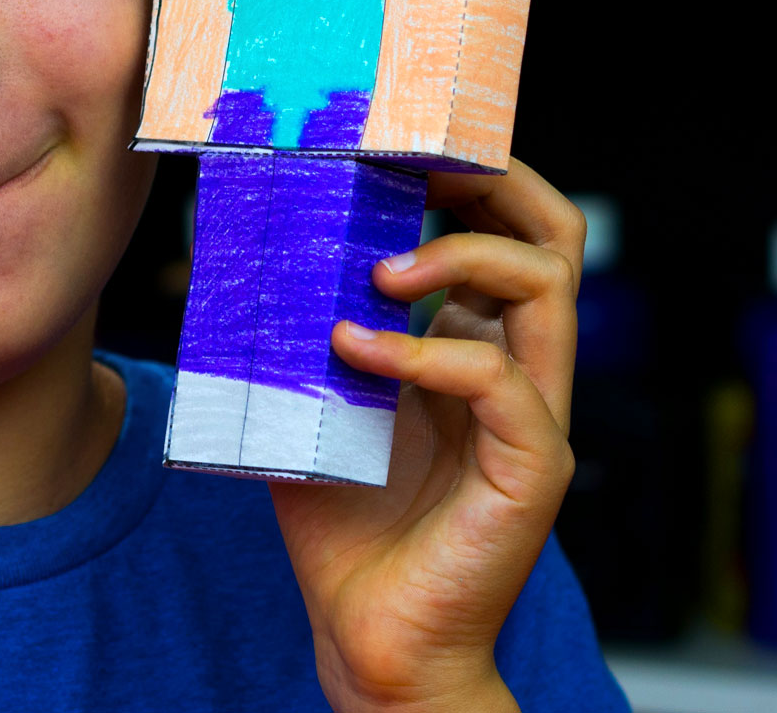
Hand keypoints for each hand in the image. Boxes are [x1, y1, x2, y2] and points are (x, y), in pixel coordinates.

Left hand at [270, 159, 582, 712]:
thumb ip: (286, 326)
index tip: (394, 144)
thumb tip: (221, 245)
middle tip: (413, 168)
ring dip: (458, 255)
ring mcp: (534, 415)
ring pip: (547, 285)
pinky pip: (502, 378)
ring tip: (378, 272)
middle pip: (556, 235)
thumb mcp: (302, 396)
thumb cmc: (341, 519)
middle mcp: (517, 367)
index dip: (468, 173)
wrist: (368, 632)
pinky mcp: (531, 467)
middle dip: (492, 181)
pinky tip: (357, 353)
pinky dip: (426, 352)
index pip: (507, 229)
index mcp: (473, 343)